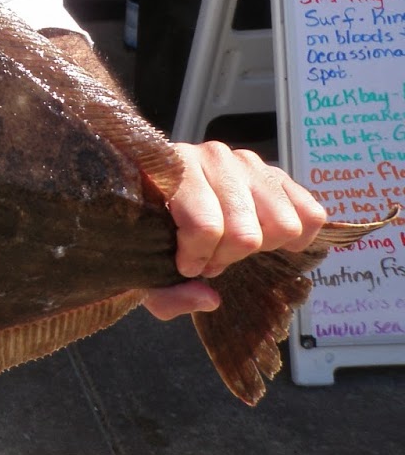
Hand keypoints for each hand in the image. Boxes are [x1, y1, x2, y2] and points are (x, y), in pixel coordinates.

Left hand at [143, 140, 326, 320]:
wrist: (162, 193)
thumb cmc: (150, 230)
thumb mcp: (143, 269)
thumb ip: (165, 295)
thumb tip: (208, 298)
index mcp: (171, 170)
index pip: (205, 226)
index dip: (198, 258)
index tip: (187, 265)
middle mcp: (212, 157)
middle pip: (245, 233)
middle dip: (228, 256)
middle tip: (211, 256)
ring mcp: (248, 162)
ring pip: (283, 224)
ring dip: (261, 246)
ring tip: (234, 244)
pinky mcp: (276, 173)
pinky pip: (310, 213)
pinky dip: (295, 237)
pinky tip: (266, 238)